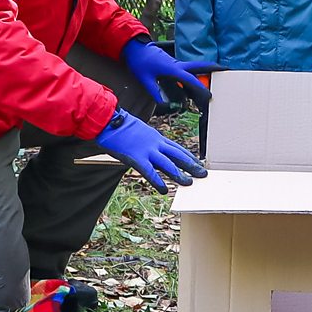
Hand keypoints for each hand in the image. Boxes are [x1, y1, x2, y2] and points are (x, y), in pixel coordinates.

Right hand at [92, 108, 206, 193]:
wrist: (108, 121)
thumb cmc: (120, 126)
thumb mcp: (140, 131)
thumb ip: (148, 142)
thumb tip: (152, 152)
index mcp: (156, 137)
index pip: (177, 148)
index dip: (189, 156)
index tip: (198, 162)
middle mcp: (156, 143)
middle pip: (178, 155)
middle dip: (191, 165)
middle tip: (202, 173)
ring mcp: (147, 150)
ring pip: (168, 164)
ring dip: (179, 174)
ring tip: (189, 183)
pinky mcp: (137, 158)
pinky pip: (150, 172)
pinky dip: (158, 182)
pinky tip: (163, 190)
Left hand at [122, 38, 214, 109]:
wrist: (135, 48)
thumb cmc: (140, 62)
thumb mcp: (145, 79)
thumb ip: (155, 91)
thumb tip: (163, 104)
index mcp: (172, 68)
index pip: (190, 79)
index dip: (200, 88)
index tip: (209, 95)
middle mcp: (177, 65)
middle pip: (199, 66)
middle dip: (212, 68)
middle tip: (225, 69)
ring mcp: (176, 63)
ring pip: (195, 66)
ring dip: (206, 69)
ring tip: (217, 73)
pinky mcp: (173, 64)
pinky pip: (187, 69)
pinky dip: (195, 72)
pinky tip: (197, 78)